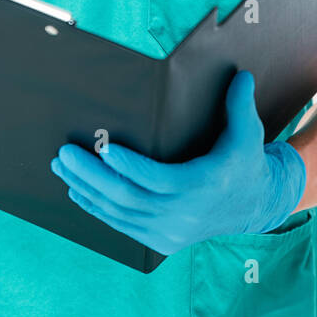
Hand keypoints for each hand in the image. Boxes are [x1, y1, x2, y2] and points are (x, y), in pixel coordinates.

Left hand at [50, 70, 305, 254]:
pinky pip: (122, 225)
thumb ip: (240, 105)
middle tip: (65, 153)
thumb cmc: (245, 162)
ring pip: (119, 213)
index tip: (105, 147)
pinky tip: (77, 191)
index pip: (159, 180)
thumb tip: (242, 74)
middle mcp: (185, 215)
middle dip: (91, 176)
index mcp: (204, 186)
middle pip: (129, 198)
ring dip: (86, 190)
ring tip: (62, 167)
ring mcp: (171, 233)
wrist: (255, 206)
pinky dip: (97, 208)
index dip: (130, 166)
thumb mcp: (249, 134)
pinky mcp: (161, 242)